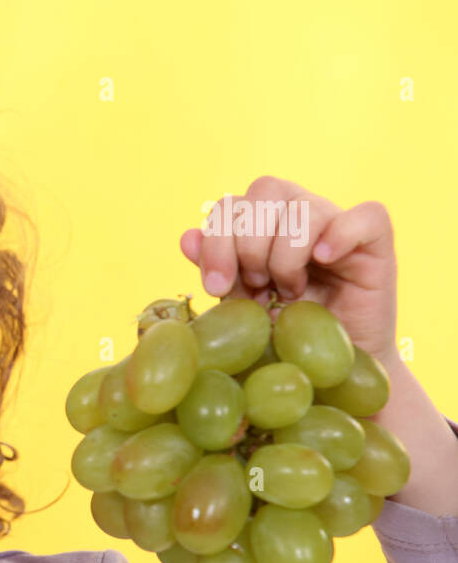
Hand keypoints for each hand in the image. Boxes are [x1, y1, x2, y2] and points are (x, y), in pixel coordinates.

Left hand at [179, 175, 398, 368]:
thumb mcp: (239, 306)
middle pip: (265, 191)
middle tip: (256, 286)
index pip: (231, 204)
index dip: (217, 240)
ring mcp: (337, 226)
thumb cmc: (281, 336)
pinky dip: (340, 234)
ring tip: (290, 291)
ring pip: (305, 207)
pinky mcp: (375, 244)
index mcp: (261, 224)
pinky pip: (366, 216)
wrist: (329, 371)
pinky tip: (323, 261)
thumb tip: (188, 237)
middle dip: (248, 244)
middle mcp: (298, 215)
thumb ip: (217, 271)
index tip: (216, 286)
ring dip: (286, 254)